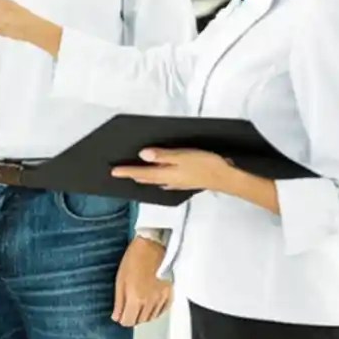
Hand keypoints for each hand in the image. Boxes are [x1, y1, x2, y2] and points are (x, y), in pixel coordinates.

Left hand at [111, 148, 237, 191]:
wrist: (224, 178)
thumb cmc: (205, 164)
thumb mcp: (182, 156)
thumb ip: (162, 155)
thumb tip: (142, 155)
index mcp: (165, 174)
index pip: (141, 173)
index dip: (126, 172)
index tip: (113, 172)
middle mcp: (168, 181)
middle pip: (145, 178)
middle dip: (132, 175)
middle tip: (119, 172)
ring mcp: (176, 183)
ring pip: (154, 180)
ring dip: (142, 177)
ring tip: (133, 173)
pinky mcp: (183, 181)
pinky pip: (164, 180)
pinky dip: (155, 177)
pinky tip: (157, 175)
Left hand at [112, 237, 173, 326]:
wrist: (153, 245)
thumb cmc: (135, 258)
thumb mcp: (120, 279)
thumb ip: (119, 301)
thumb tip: (116, 316)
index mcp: (135, 298)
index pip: (128, 321)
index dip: (121, 318)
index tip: (119, 314)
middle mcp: (150, 302)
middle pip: (140, 321)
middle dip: (132, 317)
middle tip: (127, 308)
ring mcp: (162, 299)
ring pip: (151, 318)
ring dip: (143, 315)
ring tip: (138, 305)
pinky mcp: (170, 294)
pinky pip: (163, 310)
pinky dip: (156, 311)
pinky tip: (150, 305)